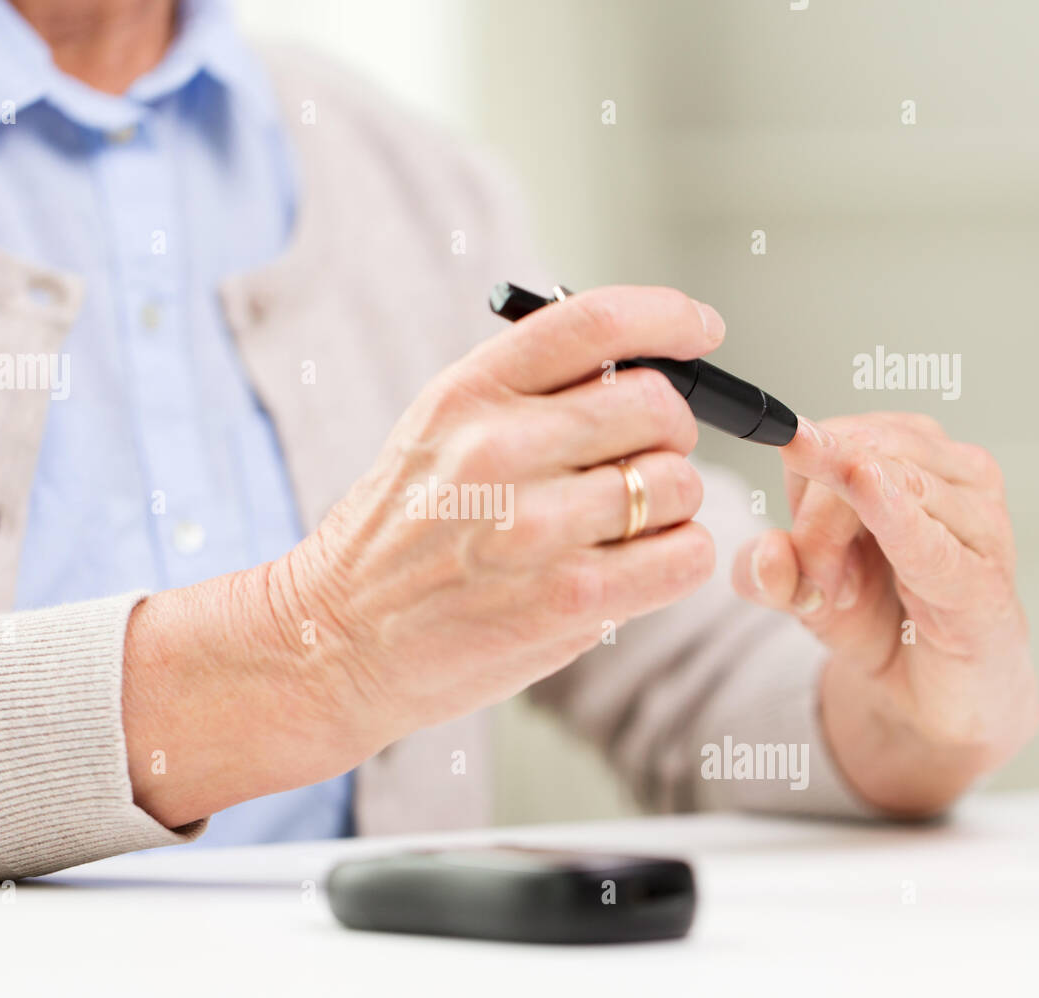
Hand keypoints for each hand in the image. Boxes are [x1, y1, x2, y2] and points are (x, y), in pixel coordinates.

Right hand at [126, 286, 725, 826]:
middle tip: (640, 460)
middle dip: (668, 432)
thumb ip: (524, 394)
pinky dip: (678, 558)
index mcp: (467, 395)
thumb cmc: (397, 538)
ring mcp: (535, 527)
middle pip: (656, 405)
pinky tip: (637, 565)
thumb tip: (639, 367)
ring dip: (669, 505)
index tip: (700, 330)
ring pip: (678, 483)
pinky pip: (685, 555)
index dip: (668, 317)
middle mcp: (500, 449)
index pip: (595, 322)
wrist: (338, 639)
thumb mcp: (435, 434)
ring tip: (620, 527)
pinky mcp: (568, 600)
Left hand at [730, 412, 1038, 814]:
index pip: (839, 433)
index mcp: (907, 454)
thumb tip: (766, 549)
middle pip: (862, 452)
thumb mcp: (799, 591)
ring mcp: (981, 522)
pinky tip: (878, 499)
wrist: (934, 695)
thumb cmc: (879, 620)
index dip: (801, 482)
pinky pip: (932, 540)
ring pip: (889, 488)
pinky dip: (898, 519)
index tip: (796, 548)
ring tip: (841, 597)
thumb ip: (764, 572)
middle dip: (816, 520)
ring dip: (838, 550)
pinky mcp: (985, 582)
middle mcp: (953, 472)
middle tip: (813, 583)